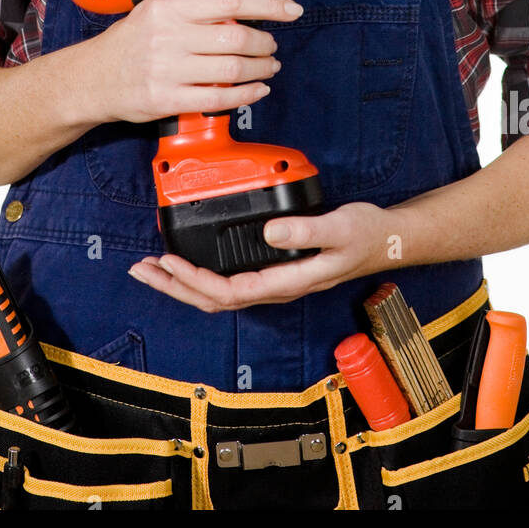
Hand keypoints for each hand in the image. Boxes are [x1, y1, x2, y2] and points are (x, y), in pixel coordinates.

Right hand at [69, 0, 302, 126]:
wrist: (91, 78)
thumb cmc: (128, 43)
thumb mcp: (155, 12)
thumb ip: (195, 10)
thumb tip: (242, 9)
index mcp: (169, 7)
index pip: (230, 0)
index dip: (268, 5)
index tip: (290, 10)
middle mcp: (169, 36)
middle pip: (237, 36)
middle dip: (265, 43)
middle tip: (271, 45)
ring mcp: (168, 69)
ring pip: (233, 68)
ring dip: (260, 68)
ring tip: (267, 66)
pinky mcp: (168, 99)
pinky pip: (219, 98)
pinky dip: (246, 94)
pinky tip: (257, 90)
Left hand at [128, 202, 392, 310]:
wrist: (387, 240)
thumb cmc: (365, 235)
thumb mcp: (340, 228)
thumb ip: (306, 230)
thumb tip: (270, 232)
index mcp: (286, 283)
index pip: (229, 291)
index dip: (194, 279)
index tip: (168, 260)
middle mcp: (275, 288)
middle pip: (213, 299)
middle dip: (174, 287)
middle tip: (142, 268)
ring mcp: (274, 283)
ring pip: (218, 293)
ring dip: (182, 283)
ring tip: (154, 268)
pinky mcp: (274, 271)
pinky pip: (229, 281)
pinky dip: (202, 273)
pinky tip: (191, 262)